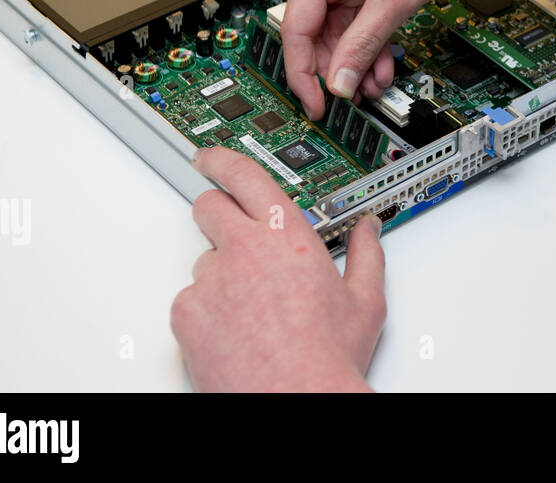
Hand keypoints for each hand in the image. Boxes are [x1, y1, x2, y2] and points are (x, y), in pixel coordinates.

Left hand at [170, 147, 385, 391]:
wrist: (296, 400)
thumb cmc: (327, 358)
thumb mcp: (365, 302)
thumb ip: (366, 254)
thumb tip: (369, 232)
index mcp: (286, 236)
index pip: (244, 176)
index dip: (222, 159)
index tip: (211, 156)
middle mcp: (243, 250)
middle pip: (210, 206)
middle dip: (218, 212)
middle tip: (235, 233)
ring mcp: (210, 282)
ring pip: (203, 259)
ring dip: (221, 272)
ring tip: (251, 307)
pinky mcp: (186, 315)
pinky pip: (189, 299)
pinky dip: (206, 310)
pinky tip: (234, 330)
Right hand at [281, 0, 555, 119]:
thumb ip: (365, 43)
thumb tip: (340, 79)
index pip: (295, 27)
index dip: (303, 71)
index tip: (315, 103)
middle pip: (317, 31)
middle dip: (338, 67)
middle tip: (354, 97)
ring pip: (341, 29)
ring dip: (358, 58)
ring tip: (377, 83)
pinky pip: (360, 17)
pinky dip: (372, 41)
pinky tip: (384, 62)